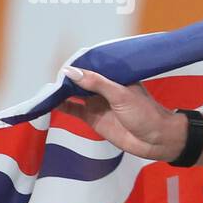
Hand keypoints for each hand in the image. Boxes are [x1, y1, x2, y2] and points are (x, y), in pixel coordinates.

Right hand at [55, 67, 186, 161]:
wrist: (157, 140)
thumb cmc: (145, 114)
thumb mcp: (121, 95)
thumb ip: (96, 83)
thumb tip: (70, 71)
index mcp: (114, 77)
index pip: (90, 66)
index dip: (76, 65)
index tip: (59, 61)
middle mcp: (104, 88)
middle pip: (79, 80)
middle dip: (65, 78)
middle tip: (48, 76)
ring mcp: (97, 103)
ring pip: (73, 94)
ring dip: (60, 92)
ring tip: (45, 88)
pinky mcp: (93, 119)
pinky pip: (73, 110)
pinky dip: (60, 106)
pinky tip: (48, 102)